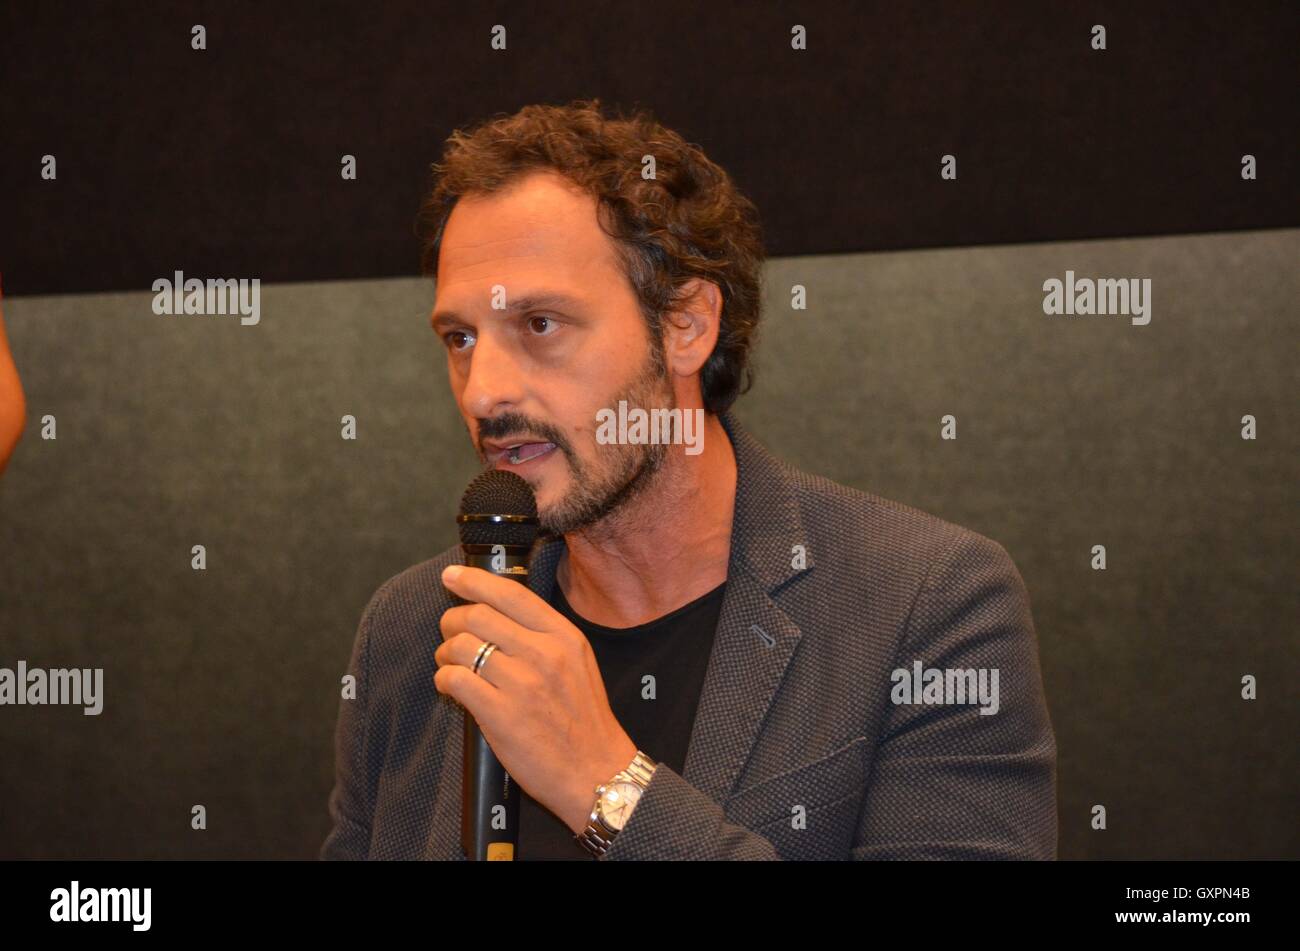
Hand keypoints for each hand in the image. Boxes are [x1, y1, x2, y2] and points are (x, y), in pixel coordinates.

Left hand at [434, 564, 638, 834]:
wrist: (596, 772)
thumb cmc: (584, 720)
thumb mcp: (579, 663)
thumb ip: (545, 636)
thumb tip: (497, 612)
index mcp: (564, 636)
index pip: (510, 593)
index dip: (474, 581)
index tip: (451, 576)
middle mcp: (543, 653)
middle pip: (477, 615)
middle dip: (452, 621)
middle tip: (449, 633)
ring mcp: (521, 683)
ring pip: (461, 646)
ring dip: (446, 653)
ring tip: (451, 665)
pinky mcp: (500, 714)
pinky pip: (454, 680)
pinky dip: (444, 680)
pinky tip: (451, 687)